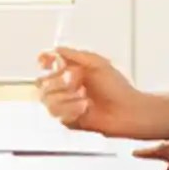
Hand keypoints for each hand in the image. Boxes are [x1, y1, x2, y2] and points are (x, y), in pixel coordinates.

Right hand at [35, 46, 157, 138]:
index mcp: (73, 70)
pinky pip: (57, 114)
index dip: (44, 62)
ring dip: (67, 98)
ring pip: (47, 100)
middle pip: (42, 82)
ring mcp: (67, 104)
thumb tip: (55, 49)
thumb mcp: (97, 63)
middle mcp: (67, 87)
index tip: (46, 63)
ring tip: (85, 99)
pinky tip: (85, 109)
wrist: (126, 112)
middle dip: (58, 81)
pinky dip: (72, 110)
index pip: (48, 64)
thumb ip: (74, 55)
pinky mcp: (69, 120)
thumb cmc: (117, 88)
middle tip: (75, 82)